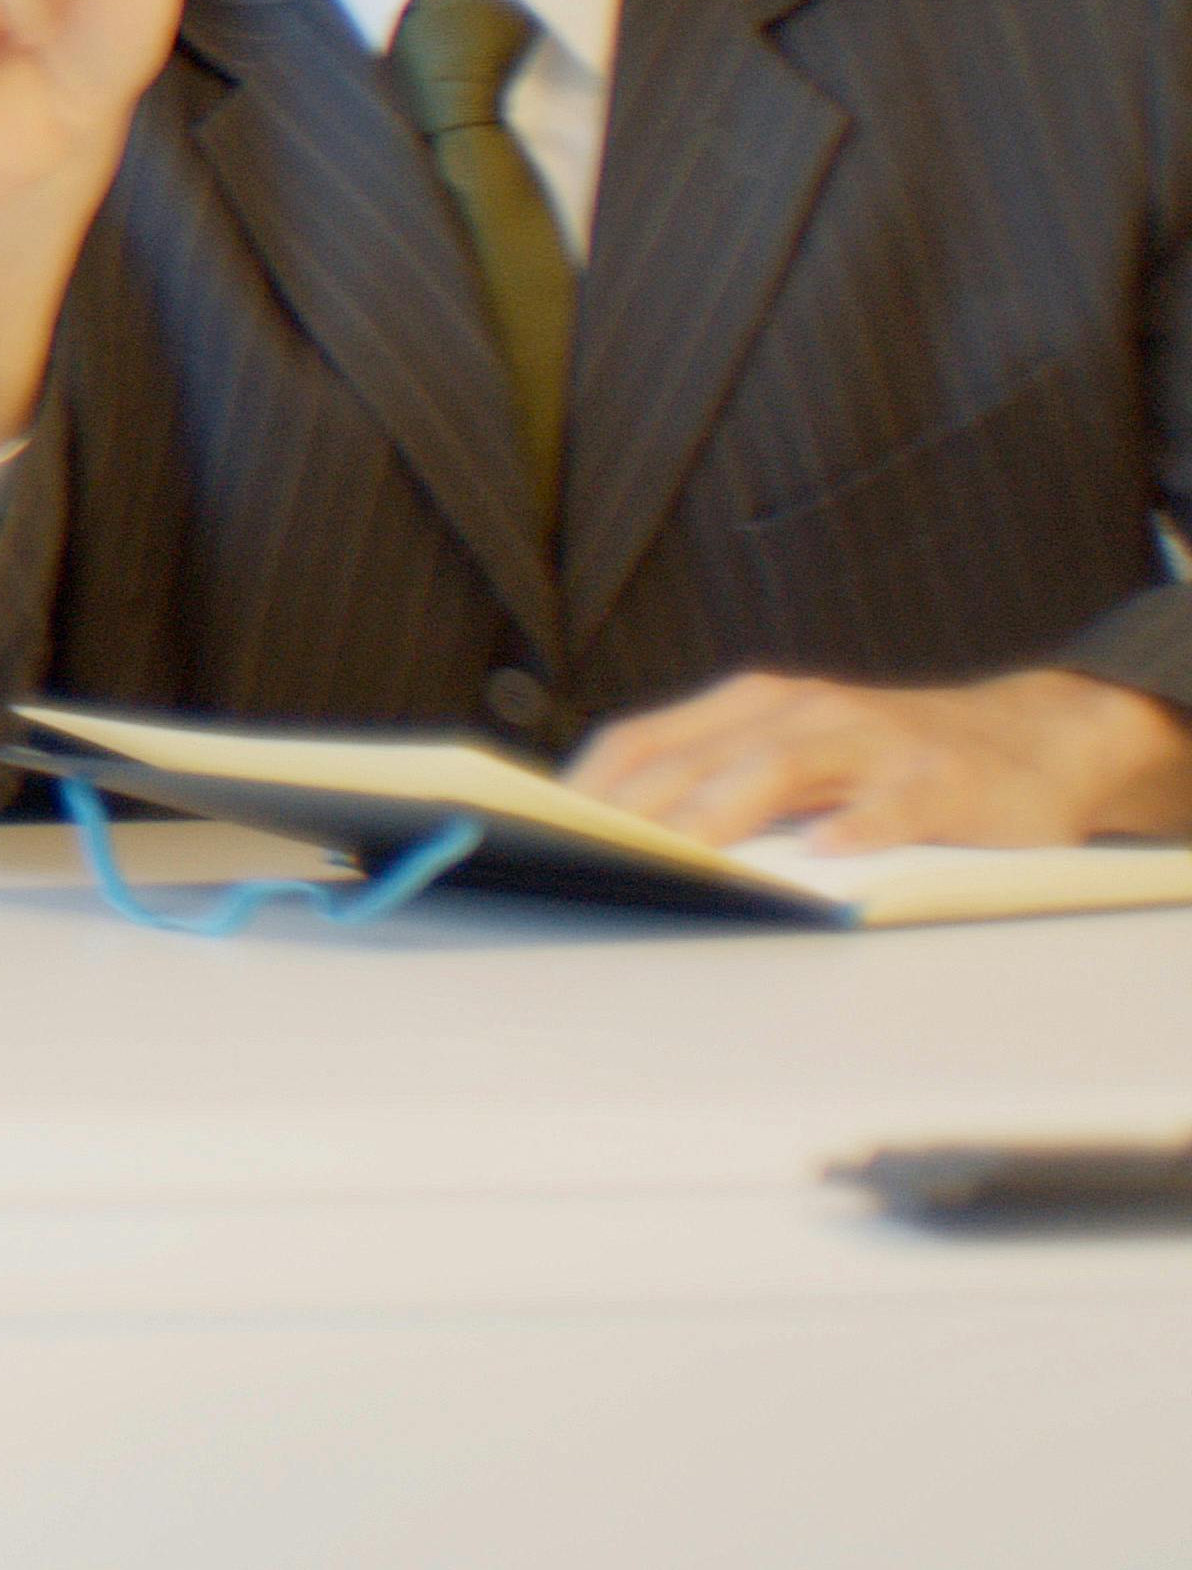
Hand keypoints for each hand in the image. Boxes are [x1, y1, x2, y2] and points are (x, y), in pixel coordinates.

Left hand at [564, 668, 1191, 852]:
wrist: (1035, 738)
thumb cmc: (887, 760)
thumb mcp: (797, 759)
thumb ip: (718, 785)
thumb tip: (611, 841)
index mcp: (752, 707)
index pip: (643, 741)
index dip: (587, 787)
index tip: (534, 833)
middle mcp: (803, 711)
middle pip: (696, 760)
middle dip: (635, 813)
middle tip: (582, 861)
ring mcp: (874, 741)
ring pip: (779, 770)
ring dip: (722, 816)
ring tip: (677, 862)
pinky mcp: (943, 782)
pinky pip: (893, 805)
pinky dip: (859, 829)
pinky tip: (827, 859)